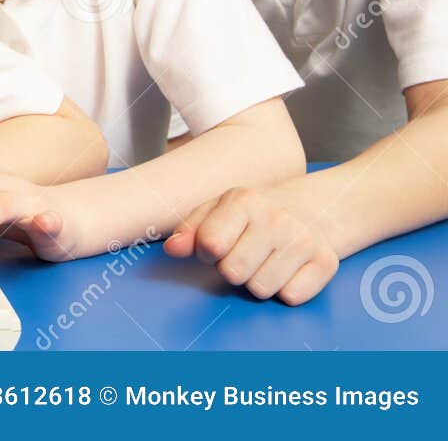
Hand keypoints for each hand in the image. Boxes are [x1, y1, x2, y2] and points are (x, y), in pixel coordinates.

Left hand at [164, 184, 338, 304]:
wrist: (314, 209)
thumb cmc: (254, 215)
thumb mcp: (217, 211)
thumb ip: (190, 230)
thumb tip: (172, 249)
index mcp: (243, 201)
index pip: (210, 245)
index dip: (207, 253)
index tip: (217, 245)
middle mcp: (276, 219)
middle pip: (233, 273)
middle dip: (232, 270)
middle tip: (244, 254)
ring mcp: (304, 241)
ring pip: (261, 289)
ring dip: (258, 281)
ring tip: (266, 260)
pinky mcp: (326, 263)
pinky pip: (291, 297)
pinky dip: (286, 289)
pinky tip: (289, 269)